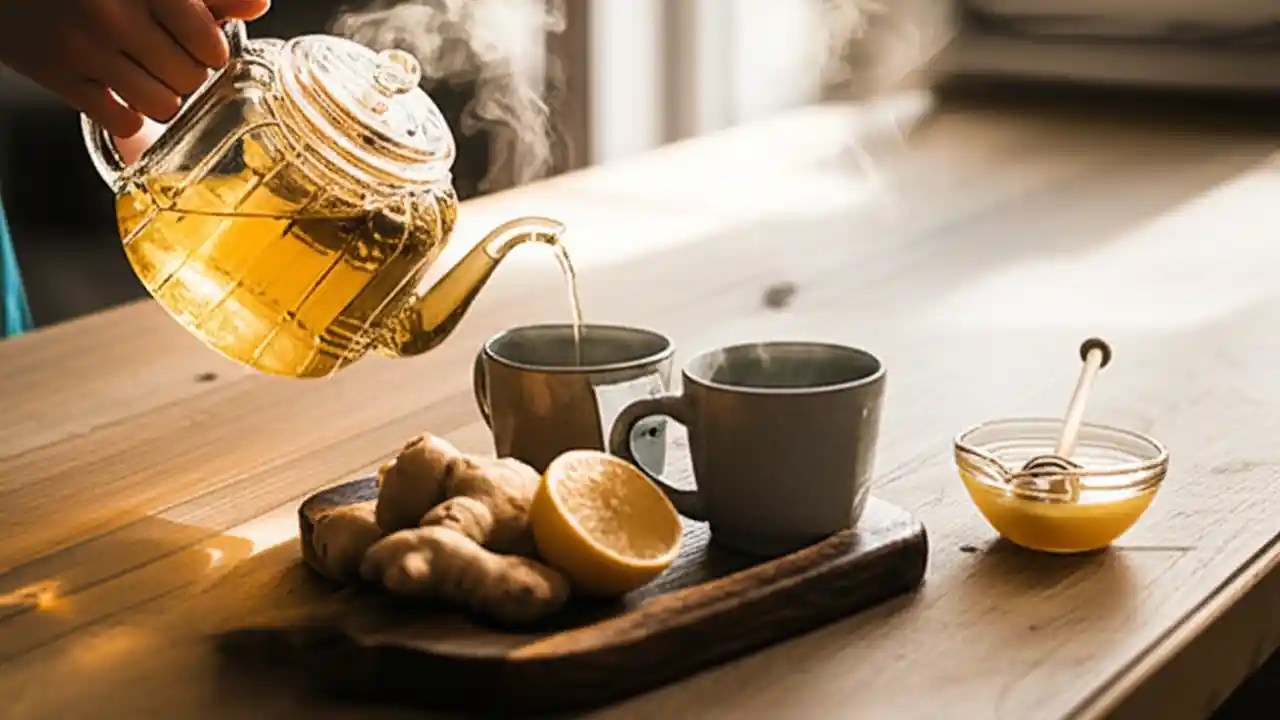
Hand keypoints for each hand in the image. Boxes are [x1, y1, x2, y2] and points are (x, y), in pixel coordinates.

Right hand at [0, 0, 270, 137]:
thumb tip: (258, 5)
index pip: (209, 41)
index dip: (210, 48)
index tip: (198, 43)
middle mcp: (113, 13)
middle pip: (191, 77)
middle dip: (187, 73)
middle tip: (165, 57)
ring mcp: (84, 47)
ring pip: (163, 106)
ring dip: (162, 97)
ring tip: (143, 75)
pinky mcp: (58, 76)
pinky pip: (123, 122)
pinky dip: (128, 116)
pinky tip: (118, 92)